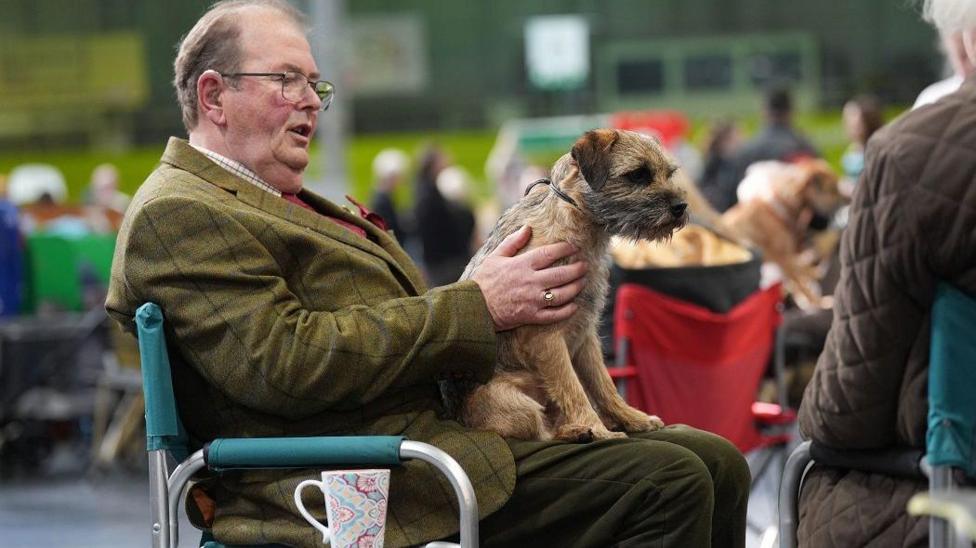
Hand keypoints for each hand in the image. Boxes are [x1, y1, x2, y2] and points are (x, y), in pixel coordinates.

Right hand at [471, 226, 586, 331]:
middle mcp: (531, 282)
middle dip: (577, 269)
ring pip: (562, 294)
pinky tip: (574, 306)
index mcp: (522, 265)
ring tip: (582, 282)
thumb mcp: (495, 256)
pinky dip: (567, 310)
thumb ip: (513, 241)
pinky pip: (555, 315)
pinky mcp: (532, 316)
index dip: (565, 249)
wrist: (474, 307)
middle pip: (561, 274)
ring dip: (576, 287)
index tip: (574, 247)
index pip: (550, 254)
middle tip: (585, 265)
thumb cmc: (483, 280)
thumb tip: (527, 227)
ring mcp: (533, 300)